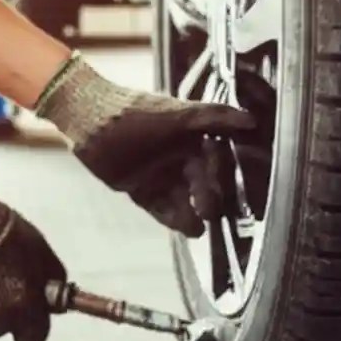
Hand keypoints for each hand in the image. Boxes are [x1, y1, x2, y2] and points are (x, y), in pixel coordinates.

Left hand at [35, 53, 254, 236]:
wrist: (89, 119)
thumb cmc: (135, 112)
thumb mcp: (178, 114)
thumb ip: (214, 117)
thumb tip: (251, 120)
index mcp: (190, 138)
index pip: (214, 162)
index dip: (221, 176)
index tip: (231, 190)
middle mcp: (177, 158)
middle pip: (200, 184)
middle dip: (207, 199)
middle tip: (210, 211)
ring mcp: (159, 175)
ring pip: (182, 200)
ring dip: (191, 214)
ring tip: (198, 228)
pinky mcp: (140, 189)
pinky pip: (160, 208)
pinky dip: (172, 218)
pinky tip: (184, 228)